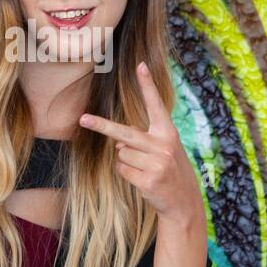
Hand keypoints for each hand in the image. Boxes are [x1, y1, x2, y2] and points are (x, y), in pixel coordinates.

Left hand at [77, 61, 204, 226]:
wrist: (183, 200)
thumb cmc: (170, 169)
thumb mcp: (163, 150)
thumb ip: (143, 141)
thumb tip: (118, 144)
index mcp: (168, 132)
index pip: (156, 105)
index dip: (148, 85)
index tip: (140, 66)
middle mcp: (163, 145)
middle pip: (124, 133)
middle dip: (101, 126)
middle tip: (83, 119)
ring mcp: (156, 163)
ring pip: (121, 154)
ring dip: (127, 160)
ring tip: (145, 168)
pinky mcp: (148, 180)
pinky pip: (122, 169)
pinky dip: (127, 174)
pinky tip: (143, 179)